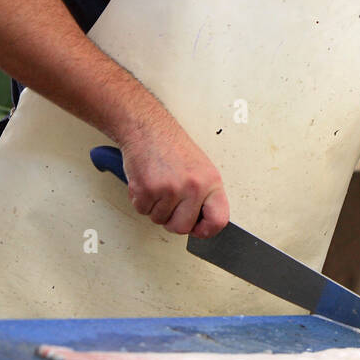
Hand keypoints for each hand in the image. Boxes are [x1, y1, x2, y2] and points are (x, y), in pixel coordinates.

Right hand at [118, 120, 228, 238]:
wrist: (148, 129)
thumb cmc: (172, 147)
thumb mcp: (200, 169)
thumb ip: (204, 195)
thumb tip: (203, 222)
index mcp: (211, 182)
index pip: (218, 220)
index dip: (206, 230)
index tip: (197, 228)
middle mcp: (194, 186)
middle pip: (182, 228)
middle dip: (172, 220)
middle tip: (169, 202)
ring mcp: (171, 189)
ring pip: (159, 220)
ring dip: (154, 207)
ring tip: (158, 184)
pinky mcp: (148, 190)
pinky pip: (142, 210)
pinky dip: (140, 200)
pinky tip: (146, 182)